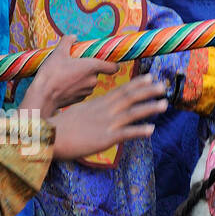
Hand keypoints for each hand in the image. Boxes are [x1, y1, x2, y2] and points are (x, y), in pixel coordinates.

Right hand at [21, 35, 119, 115]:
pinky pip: (82, 90)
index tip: (106, 60)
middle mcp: (93, 80)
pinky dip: (76, 87)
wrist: (43, 96)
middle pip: (97, 72)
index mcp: (92, 67)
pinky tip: (64, 84)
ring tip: (66, 74)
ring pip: (89, 82)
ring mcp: (87, 92)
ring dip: (82, 78)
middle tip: (74, 64)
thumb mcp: (58, 52)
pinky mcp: (80, 99)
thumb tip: (72, 36)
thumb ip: (67, 41)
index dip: (112, 63)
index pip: (113, 67)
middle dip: (88, 69)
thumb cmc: (52, 73)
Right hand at [49, 74, 166, 160]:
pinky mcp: (105, 138)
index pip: (121, 90)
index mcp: (98, 104)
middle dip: (148, 91)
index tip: (150, 77)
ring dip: (149, 108)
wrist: (49, 136)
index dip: (137, 84)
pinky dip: (139, 131)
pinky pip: (125, 134)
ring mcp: (106, 123)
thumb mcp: (76, 112)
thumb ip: (89, 111)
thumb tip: (94, 112)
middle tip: (163, 86)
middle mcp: (105, 110)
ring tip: (164, 104)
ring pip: (132, 113)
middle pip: (130, 97)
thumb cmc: (60, 127)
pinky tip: (151, 130)